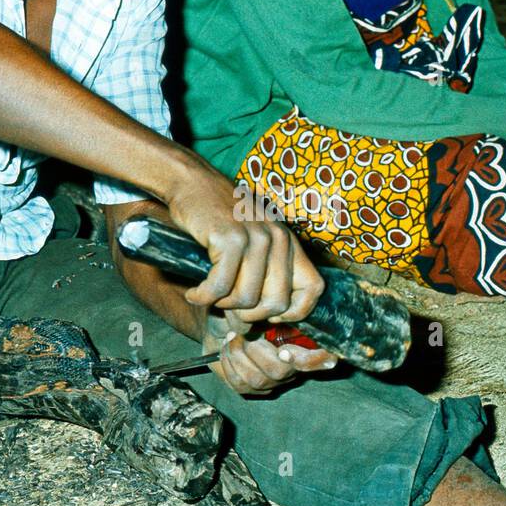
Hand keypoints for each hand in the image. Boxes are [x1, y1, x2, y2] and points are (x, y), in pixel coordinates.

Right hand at [164, 159, 323, 323]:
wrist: (192, 182)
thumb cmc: (218, 218)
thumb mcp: (252, 241)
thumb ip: (262, 273)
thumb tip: (256, 324)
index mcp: (288, 242)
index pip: (313, 288)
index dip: (294, 311)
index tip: (269, 316)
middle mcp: (277, 239)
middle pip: (276, 303)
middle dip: (250, 316)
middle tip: (229, 309)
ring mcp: (255, 238)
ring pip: (246, 299)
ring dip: (223, 305)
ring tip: (209, 295)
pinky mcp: (229, 239)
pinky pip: (219, 287)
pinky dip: (203, 297)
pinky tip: (194, 293)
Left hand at [203, 311, 336, 395]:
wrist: (221, 321)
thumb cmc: (249, 307)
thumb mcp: (267, 298)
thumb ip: (280, 303)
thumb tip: (282, 306)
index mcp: (304, 345)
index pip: (324, 360)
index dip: (309, 361)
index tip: (284, 350)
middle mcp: (291, 367)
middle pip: (282, 371)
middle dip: (257, 351)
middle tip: (242, 334)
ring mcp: (271, 381)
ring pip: (259, 380)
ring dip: (240, 356)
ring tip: (231, 337)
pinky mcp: (250, 388)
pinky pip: (240, 383)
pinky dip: (229, 363)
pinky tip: (225, 347)